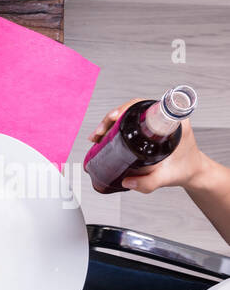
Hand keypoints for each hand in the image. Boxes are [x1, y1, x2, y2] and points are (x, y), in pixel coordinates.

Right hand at [89, 100, 207, 191]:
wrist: (192, 172)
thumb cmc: (185, 170)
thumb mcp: (167, 178)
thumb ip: (149, 183)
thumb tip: (127, 181)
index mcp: (175, 122)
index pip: (148, 106)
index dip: (127, 109)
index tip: (115, 117)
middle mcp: (166, 117)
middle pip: (134, 108)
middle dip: (112, 118)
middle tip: (100, 133)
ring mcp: (158, 121)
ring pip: (130, 114)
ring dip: (111, 122)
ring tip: (97, 136)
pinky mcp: (151, 127)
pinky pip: (132, 120)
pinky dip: (116, 126)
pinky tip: (105, 136)